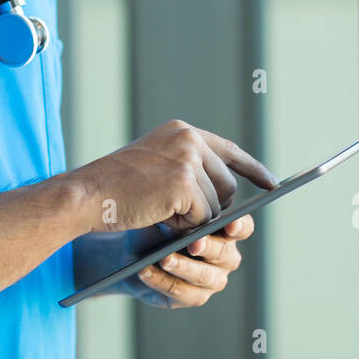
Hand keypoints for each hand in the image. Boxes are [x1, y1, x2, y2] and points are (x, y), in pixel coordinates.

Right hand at [70, 120, 276, 233]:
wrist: (86, 195)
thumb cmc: (114, 188)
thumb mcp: (153, 166)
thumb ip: (187, 169)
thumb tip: (227, 196)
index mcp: (181, 131)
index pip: (229, 149)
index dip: (253, 169)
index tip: (273, 184)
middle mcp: (188, 139)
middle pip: (226, 185)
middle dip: (211, 208)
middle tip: (178, 214)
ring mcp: (188, 160)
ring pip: (215, 206)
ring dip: (193, 219)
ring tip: (160, 211)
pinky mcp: (184, 184)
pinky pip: (203, 219)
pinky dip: (185, 227)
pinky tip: (159, 217)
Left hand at [126, 215, 255, 308]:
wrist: (133, 251)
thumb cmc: (157, 227)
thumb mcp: (167, 212)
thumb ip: (183, 208)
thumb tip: (191, 206)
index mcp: (224, 231)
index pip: (243, 228)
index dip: (239, 227)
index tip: (230, 225)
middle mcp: (224, 257)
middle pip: (224, 253)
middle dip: (208, 247)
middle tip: (193, 243)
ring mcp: (211, 279)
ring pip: (204, 276)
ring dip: (183, 267)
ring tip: (164, 258)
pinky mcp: (192, 297)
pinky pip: (181, 292)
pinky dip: (161, 280)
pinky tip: (146, 271)